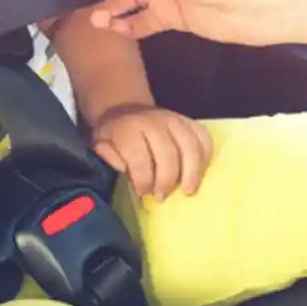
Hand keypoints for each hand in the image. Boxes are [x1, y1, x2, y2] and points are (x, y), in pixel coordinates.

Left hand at [92, 105, 212, 200]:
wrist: (125, 109)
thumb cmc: (114, 136)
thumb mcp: (101, 145)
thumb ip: (108, 158)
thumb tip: (124, 171)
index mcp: (129, 128)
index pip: (140, 158)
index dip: (142, 180)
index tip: (141, 194)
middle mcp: (154, 121)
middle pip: (168, 155)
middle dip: (166, 181)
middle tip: (161, 197)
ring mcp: (174, 119)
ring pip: (190, 147)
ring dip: (191, 173)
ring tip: (187, 191)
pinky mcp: (188, 121)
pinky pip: (203, 138)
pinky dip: (205, 157)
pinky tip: (200, 173)